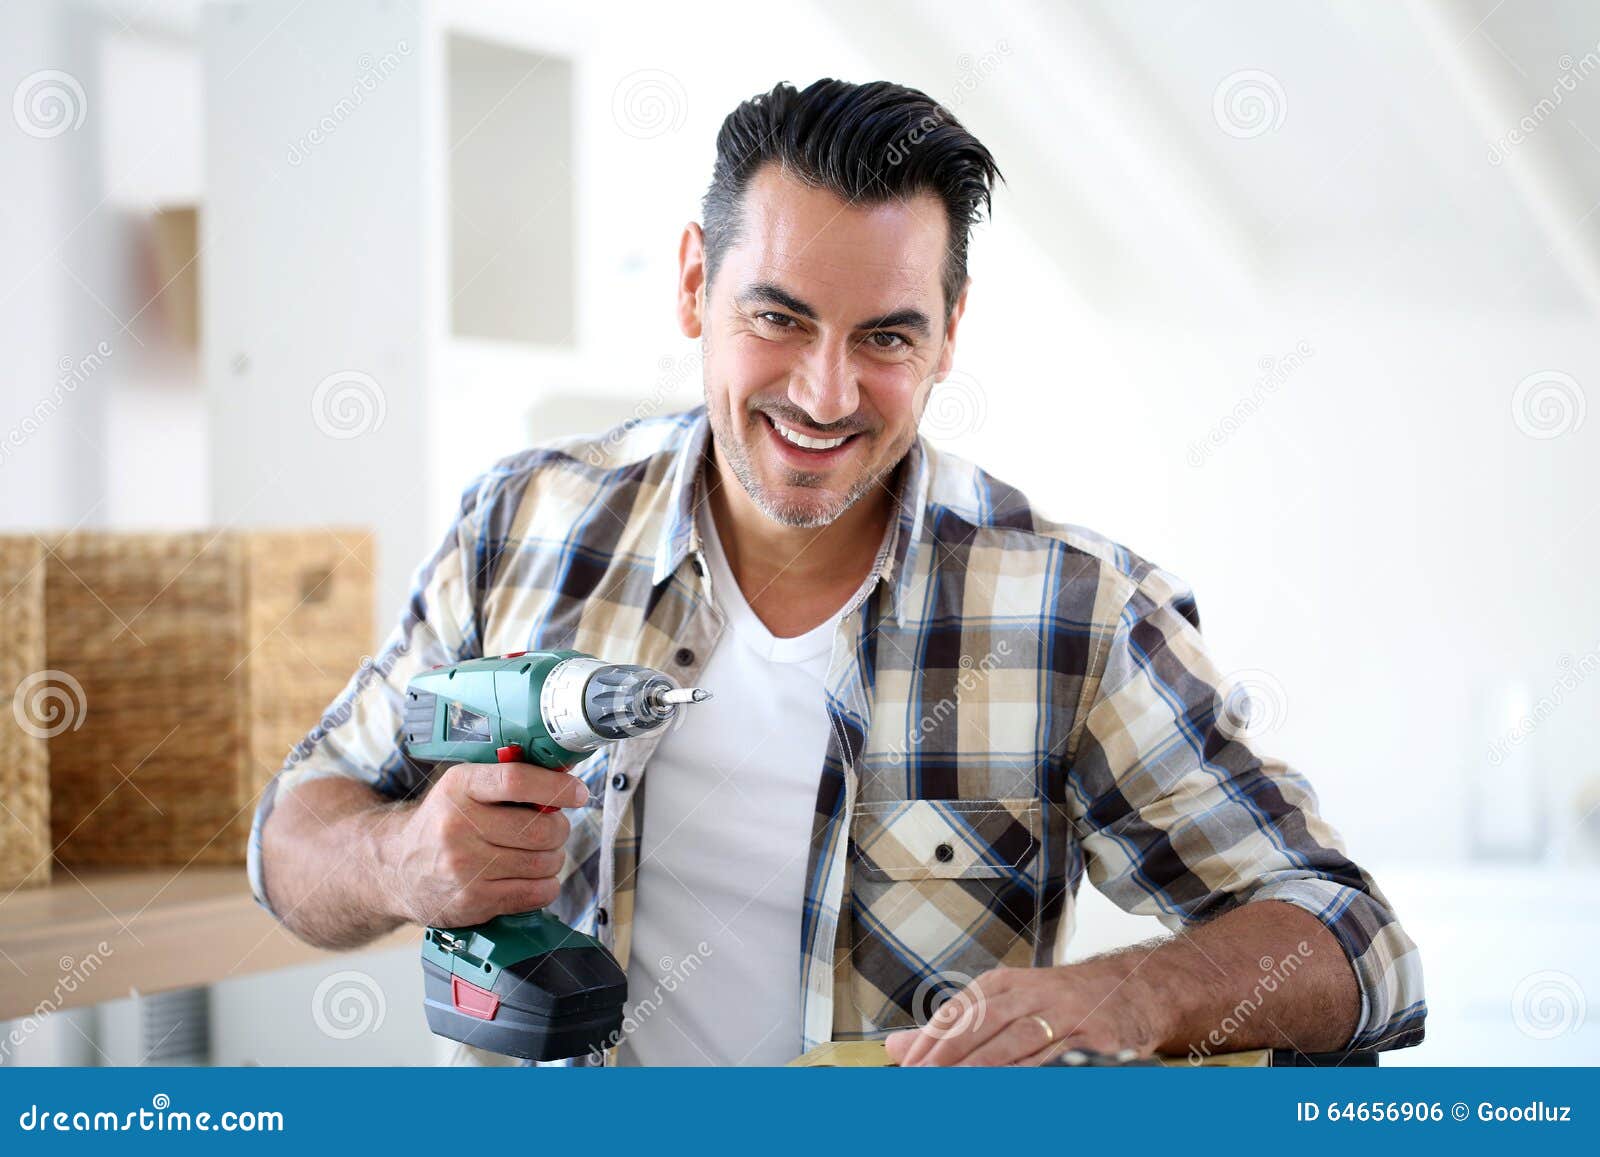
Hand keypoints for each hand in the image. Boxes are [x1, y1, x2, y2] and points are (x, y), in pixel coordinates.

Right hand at [378, 761, 587, 927]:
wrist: (395, 868)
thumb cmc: (442, 822)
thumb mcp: (463, 787)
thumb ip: (507, 779)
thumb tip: (564, 778)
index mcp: (459, 788)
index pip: (517, 781)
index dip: (557, 787)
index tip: (578, 793)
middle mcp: (458, 827)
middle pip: (540, 829)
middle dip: (558, 828)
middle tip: (551, 829)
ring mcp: (465, 868)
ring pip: (544, 862)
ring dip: (552, 858)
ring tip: (536, 854)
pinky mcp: (473, 901)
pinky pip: (537, 893)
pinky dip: (545, 885)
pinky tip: (529, 877)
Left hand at [882, 963, 1165, 1066]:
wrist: (1131, 990)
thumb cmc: (1056, 1004)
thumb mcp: (1003, 1003)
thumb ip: (951, 1028)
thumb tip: (894, 1048)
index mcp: (1005, 983)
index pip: (959, 1010)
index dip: (932, 1040)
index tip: (908, 1069)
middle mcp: (1035, 993)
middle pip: (985, 1025)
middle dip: (952, 1058)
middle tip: (924, 1084)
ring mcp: (1068, 1017)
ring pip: (1020, 1044)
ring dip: (987, 1072)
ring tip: (957, 1093)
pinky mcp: (1097, 1042)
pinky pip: (1059, 1064)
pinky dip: (1034, 1078)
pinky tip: (1011, 1093)